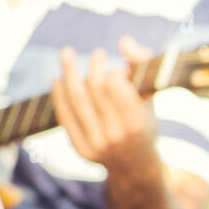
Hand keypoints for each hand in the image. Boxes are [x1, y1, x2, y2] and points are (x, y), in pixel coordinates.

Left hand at [52, 38, 157, 176]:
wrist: (137, 167)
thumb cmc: (145, 125)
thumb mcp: (150, 99)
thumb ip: (142, 66)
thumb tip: (124, 41)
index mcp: (137, 123)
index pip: (114, 83)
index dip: (113, 70)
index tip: (117, 67)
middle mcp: (116, 135)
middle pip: (94, 88)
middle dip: (94, 66)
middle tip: (98, 56)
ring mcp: (97, 143)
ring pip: (76, 98)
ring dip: (69, 72)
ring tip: (67, 55)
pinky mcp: (81, 149)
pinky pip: (65, 115)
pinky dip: (59, 94)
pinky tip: (58, 79)